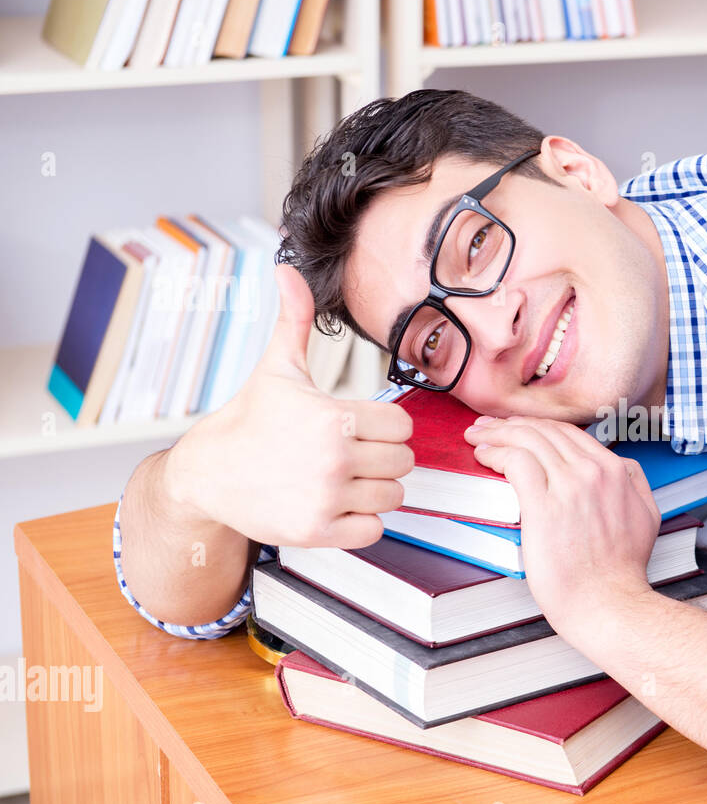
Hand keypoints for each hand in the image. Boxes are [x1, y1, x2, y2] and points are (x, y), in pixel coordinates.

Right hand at [164, 264, 414, 548]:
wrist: (206, 473)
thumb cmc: (250, 419)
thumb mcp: (277, 368)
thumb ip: (294, 320)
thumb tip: (288, 271)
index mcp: (334, 416)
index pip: (402, 425)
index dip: (385, 425)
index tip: (361, 426)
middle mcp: (335, 459)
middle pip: (403, 461)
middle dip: (383, 456)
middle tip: (353, 454)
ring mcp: (327, 498)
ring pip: (394, 496)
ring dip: (376, 489)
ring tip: (345, 478)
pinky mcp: (318, 531)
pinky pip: (374, 530)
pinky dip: (362, 520)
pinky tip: (338, 503)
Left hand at [464, 416, 660, 634]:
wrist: (608, 603)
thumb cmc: (620, 572)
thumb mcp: (647, 517)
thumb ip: (635, 483)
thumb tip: (620, 466)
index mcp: (616, 471)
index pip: (569, 432)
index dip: (538, 426)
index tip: (519, 428)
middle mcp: (593, 472)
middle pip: (545, 430)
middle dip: (512, 424)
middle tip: (489, 428)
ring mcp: (568, 487)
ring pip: (527, 439)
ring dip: (497, 433)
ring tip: (478, 438)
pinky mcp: (543, 506)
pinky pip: (515, 462)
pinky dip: (495, 453)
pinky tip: (484, 457)